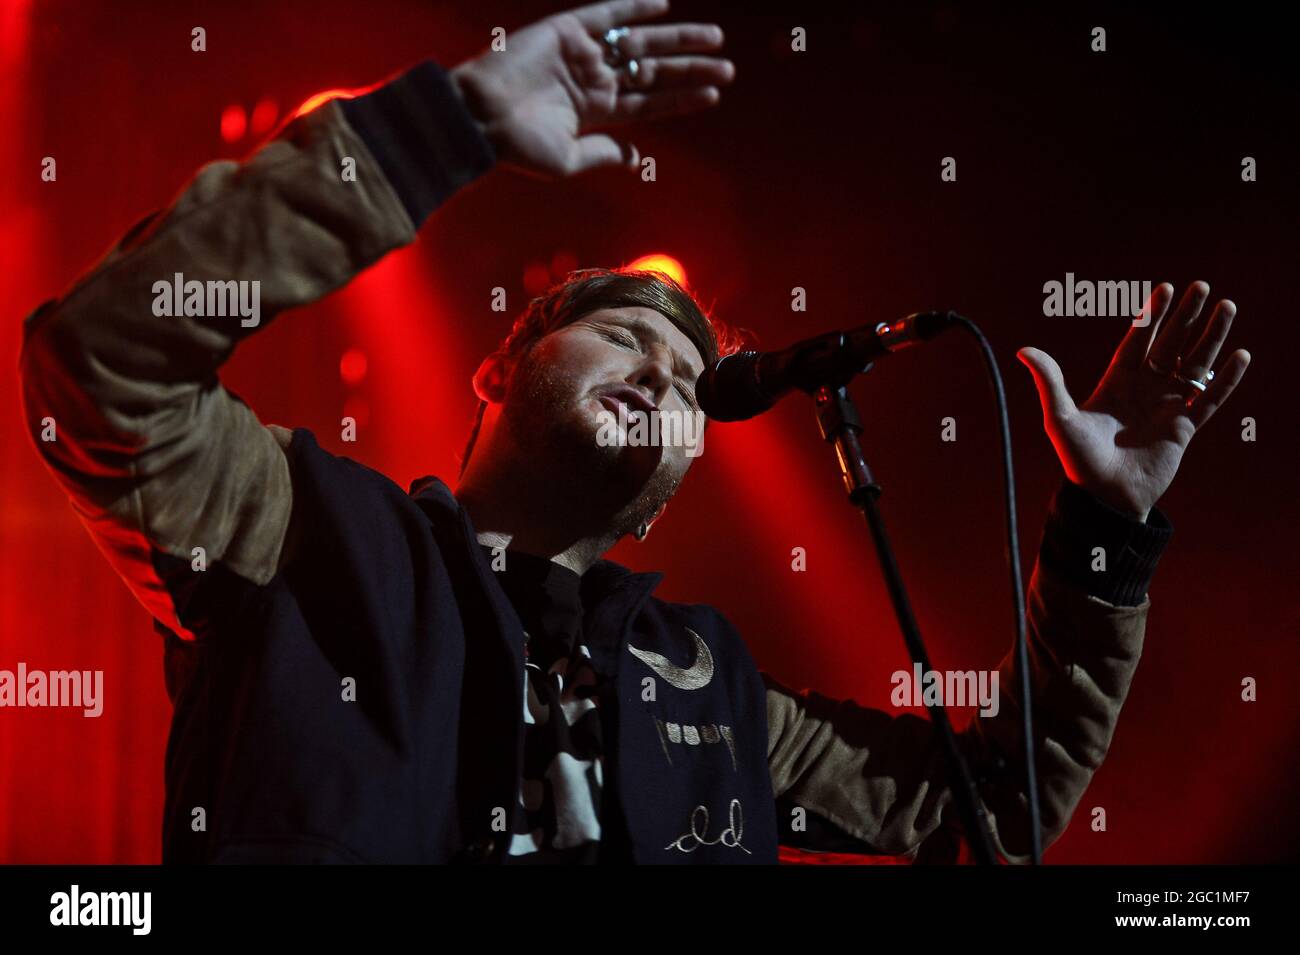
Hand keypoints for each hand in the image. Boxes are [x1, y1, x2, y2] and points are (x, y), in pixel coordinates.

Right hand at [449, 0, 733, 177]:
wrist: (478, 118)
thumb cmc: (517, 147)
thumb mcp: (568, 160)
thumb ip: (604, 153)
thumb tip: (638, 157)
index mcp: (595, 112)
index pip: (649, 101)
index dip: (681, 97)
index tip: (714, 94)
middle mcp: (592, 80)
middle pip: (652, 70)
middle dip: (690, 68)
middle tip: (729, 66)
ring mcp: (580, 54)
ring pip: (638, 42)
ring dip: (676, 40)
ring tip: (714, 39)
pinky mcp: (565, 30)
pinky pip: (605, 13)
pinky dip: (633, 7)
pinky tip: (664, 5)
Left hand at [1018, 281, 1250, 520]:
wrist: (1104, 498)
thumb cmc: (1080, 461)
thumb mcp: (1060, 418)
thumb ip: (1049, 381)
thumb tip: (1023, 350)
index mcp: (1116, 383)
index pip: (1138, 341)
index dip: (1151, 316)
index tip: (1163, 288)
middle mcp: (1144, 390)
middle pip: (1170, 345)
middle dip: (1186, 316)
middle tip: (1202, 287)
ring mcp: (1166, 407)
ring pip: (1194, 365)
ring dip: (1212, 338)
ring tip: (1227, 307)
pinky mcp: (1184, 429)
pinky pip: (1209, 400)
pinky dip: (1226, 380)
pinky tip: (1240, 356)